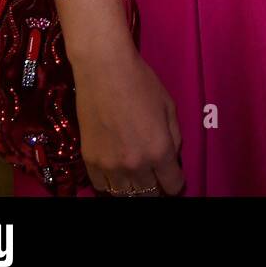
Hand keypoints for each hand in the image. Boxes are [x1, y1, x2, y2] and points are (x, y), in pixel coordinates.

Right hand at [74, 48, 184, 195]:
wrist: (105, 72)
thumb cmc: (142, 83)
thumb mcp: (169, 107)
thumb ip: (174, 137)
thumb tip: (172, 158)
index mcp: (159, 151)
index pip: (172, 185)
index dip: (176, 184)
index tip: (174, 179)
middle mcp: (135, 165)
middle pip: (148, 194)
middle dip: (156, 187)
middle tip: (156, 176)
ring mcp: (110, 166)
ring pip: (124, 195)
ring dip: (134, 189)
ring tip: (137, 177)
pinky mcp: (90, 161)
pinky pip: (102, 186)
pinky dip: (112, 184)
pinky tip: (117, 173)